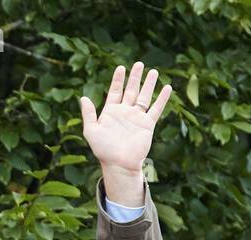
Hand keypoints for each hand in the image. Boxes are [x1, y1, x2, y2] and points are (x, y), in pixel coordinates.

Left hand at [80, 62, 172, 205]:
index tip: (121, 67)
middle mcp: (124, 113)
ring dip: (149, 84)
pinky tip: (167, 88)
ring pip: (144, 97)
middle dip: (135, 77)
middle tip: (139, 63)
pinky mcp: (147, 125)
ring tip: (154, 71)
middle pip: (131, 90)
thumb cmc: (103, 150)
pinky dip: (162, 99)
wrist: (119, 164)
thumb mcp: (91, 131)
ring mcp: (137, 118)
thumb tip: (83, 98)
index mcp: (110, 112)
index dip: (118, 80)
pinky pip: (156, 109)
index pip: (115, 92)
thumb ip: (88, 114)